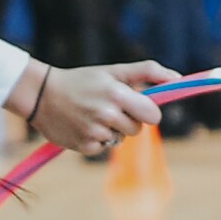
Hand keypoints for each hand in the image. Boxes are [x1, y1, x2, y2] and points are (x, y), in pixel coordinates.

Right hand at [25, 60, 178, 155]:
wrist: (41, 95)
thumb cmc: (83, 81)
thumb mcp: (114, 71)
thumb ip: (148, 72)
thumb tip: (179, 78)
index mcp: (118, 94)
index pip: (153, 115)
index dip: (147, 112)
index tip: (137, 106)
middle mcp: (108, 115)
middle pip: (137, 130)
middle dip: (128, 121)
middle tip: (108, 108)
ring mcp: (95, 132)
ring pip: (120, 140)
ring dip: (112, 131)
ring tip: (92, 116)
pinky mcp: (85, 147)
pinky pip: (103, 148)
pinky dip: (96, 140)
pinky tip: (82, 126)